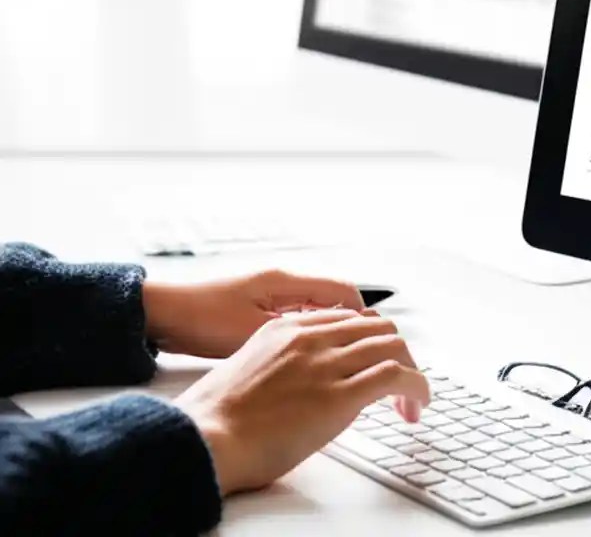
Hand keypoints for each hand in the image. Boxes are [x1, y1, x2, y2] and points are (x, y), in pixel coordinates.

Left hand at [143, 269, 364, 358]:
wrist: (161, 316)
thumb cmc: (201, 320)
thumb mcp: (254, 333)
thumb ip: (296, 336)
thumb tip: (336, 349)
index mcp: (286, 283)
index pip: (346, 294)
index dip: (366, 321)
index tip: (376, 346)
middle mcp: (283, 283)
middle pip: (337, 301)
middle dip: (355, 328)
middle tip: (366, 357)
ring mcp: (270, 295)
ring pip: (318, 312)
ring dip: (332, 334)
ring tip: (341, 362)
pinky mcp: (258, 310)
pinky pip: (298, 320)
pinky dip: (310, 337)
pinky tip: (306, 360)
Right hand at [174, 309, 431, 495]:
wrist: (204, 438)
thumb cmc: (218, 418)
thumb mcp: (252, 369)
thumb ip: (285, 364)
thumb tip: (308, 383)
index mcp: (286, 328)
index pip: (349, 319)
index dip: (371, 340)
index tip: (378, 361)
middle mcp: (310, 338)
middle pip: (378, 327)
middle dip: (397, 353)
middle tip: (400, 383)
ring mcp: (327, 363)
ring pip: (394, 345)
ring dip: (412, 372)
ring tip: (411, 399)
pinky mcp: (340, 395)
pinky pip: (397, 376)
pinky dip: (417, 387)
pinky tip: (417, 405)